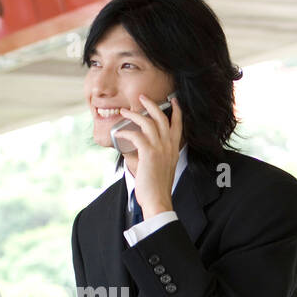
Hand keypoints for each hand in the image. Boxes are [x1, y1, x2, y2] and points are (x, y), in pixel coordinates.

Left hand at [118, 93, 182, 217]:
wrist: (158, 200)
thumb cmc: (157, 188)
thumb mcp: (164, 168)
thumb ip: (157, 156)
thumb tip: (142, 151)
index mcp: (174, 149)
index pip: (178, 124)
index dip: (177, 110)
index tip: (173, 100)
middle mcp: (169, 146)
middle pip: (162, 117)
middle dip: (151, 104)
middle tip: (142, 97)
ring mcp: (160, 148)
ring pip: (148, 122)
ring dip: (134, 114)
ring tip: (124, 111)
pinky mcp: (149, 153)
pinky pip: (136, 135)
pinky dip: (125, 132)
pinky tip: (118, 132)